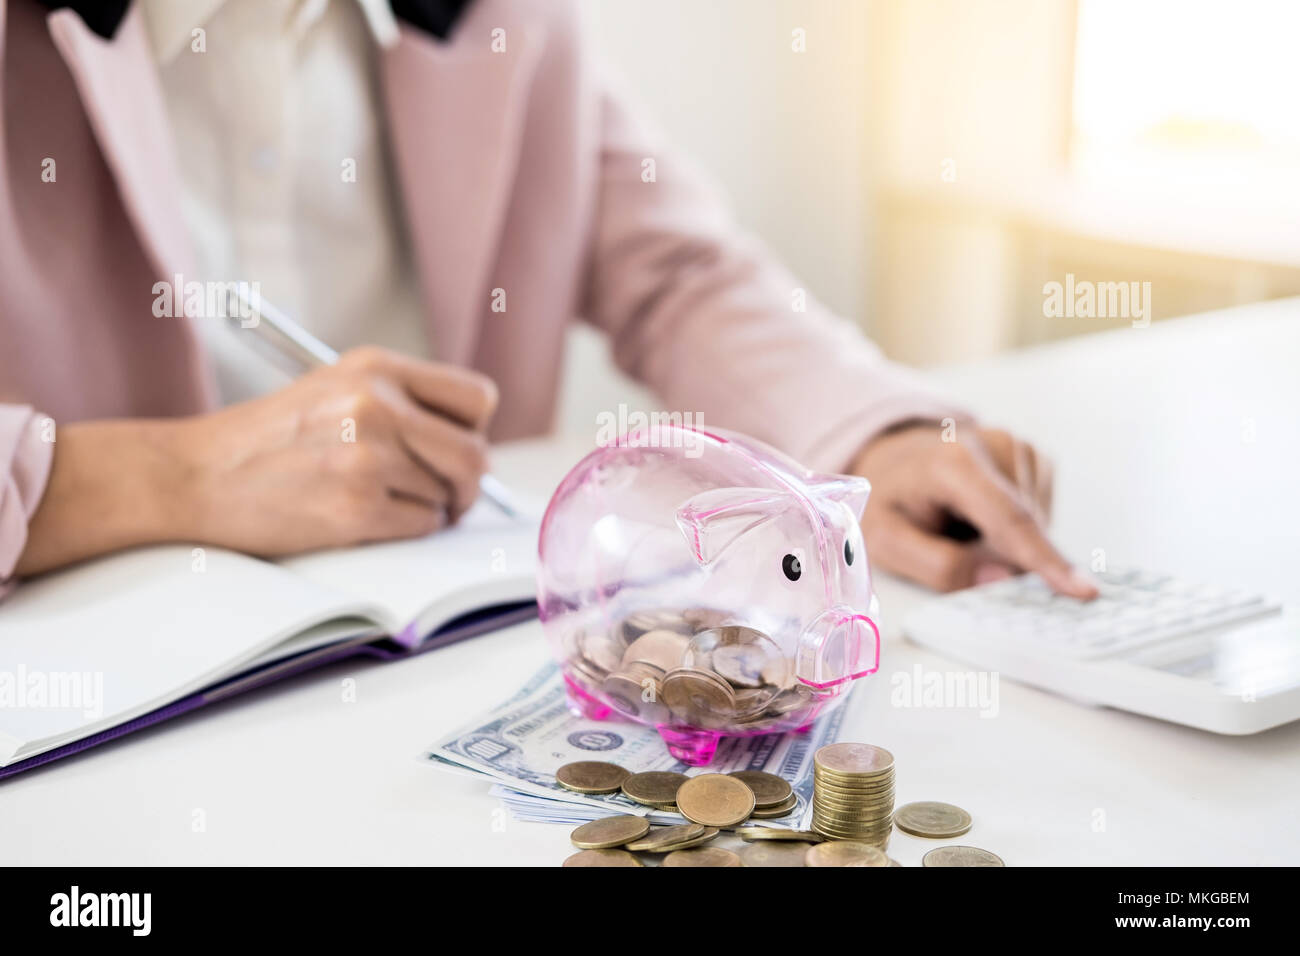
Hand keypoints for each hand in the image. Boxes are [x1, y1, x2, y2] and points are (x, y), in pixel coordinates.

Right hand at [179, 347, 497, 554]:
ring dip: (429, 510)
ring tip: (384, 503)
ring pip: (448, 495)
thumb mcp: (334, 390)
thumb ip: (400, 403)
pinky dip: (406, 531)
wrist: (193, 476)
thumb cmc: (265, 441)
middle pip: (474, 454)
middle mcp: (376, 404)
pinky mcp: (355, 507)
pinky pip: (422, 526)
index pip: (476, 397)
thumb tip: (470, 444)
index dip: (474, 430)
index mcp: (375, 368)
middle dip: (468, 485)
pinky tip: (367, 519)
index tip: (456, 447)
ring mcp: (367, 457)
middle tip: (448, 498)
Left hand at [849, 422, 1096, 597]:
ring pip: (1034, 527)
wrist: (895, 459)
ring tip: (960, 525)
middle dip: (1006, 561)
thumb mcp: (886, 542)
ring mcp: (1021, 449)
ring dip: (1003, 544)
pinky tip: (981, 516)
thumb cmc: (890, 500)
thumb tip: (1000, 578)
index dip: (1044, 560)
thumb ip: (938, 566)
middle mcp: (995, 446)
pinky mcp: (1035, 460)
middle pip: (1024, 529)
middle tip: (961, 557)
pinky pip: (1037, 517)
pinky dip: (1012, 530)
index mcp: (952, 464)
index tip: (1083, 590)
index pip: (1008, 521)